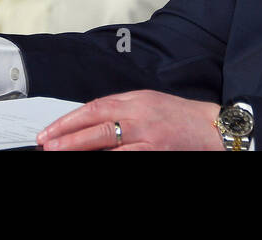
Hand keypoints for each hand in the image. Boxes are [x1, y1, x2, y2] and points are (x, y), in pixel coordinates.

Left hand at [38, 90, 222, 150]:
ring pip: (108, 144)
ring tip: (61, 154)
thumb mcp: (148, 103)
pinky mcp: (157, 154)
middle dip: (68, 137)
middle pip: (97, 125)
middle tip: (47, 145)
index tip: (50, 132)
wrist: (214, 129)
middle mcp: (140, 117)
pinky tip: (97, 161)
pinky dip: (110, 159)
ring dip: (82, 151)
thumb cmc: (181, 117)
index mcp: (136, 100)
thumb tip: (88, 121)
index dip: (68, 120)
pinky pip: (127, 158)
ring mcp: (149, 138)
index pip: (94, 108)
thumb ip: (121, 109)